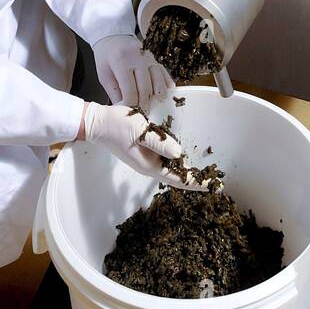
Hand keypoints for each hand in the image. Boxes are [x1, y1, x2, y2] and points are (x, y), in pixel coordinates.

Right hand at [80, 102, 208, 189]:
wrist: (97, 123)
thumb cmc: (117, 125)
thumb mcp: (140, 132)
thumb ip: (159, 143)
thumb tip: (179, 153)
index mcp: (149, 164)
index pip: (178, 178)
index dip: (196, 182)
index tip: (212, 186)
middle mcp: (148, 166)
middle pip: (176, 176)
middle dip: (194, 178)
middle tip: (212, 180)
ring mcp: (145, 160)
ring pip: (170, 168)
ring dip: (185, 170)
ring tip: (202, 172)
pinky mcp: (143, 153)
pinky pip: (164, 160)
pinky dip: (176, 160)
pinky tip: (182, 157)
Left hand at [91, 33, 174, 106]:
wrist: (112, 37)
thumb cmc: (106, 57)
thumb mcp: (104, 76)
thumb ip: (114, 93)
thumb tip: (124, 111)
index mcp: (121, 61)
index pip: (130, 89)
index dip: (131, 105)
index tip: (130, 113)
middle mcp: (137, 57)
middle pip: (145, 87)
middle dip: (144, 104)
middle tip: (141, 114)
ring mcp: (149, 56)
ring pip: (158, 80)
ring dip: (157, 96)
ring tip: (153, 105)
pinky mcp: (155, 57)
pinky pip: (164, 72)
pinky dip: (166, 84)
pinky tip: (164, 94)